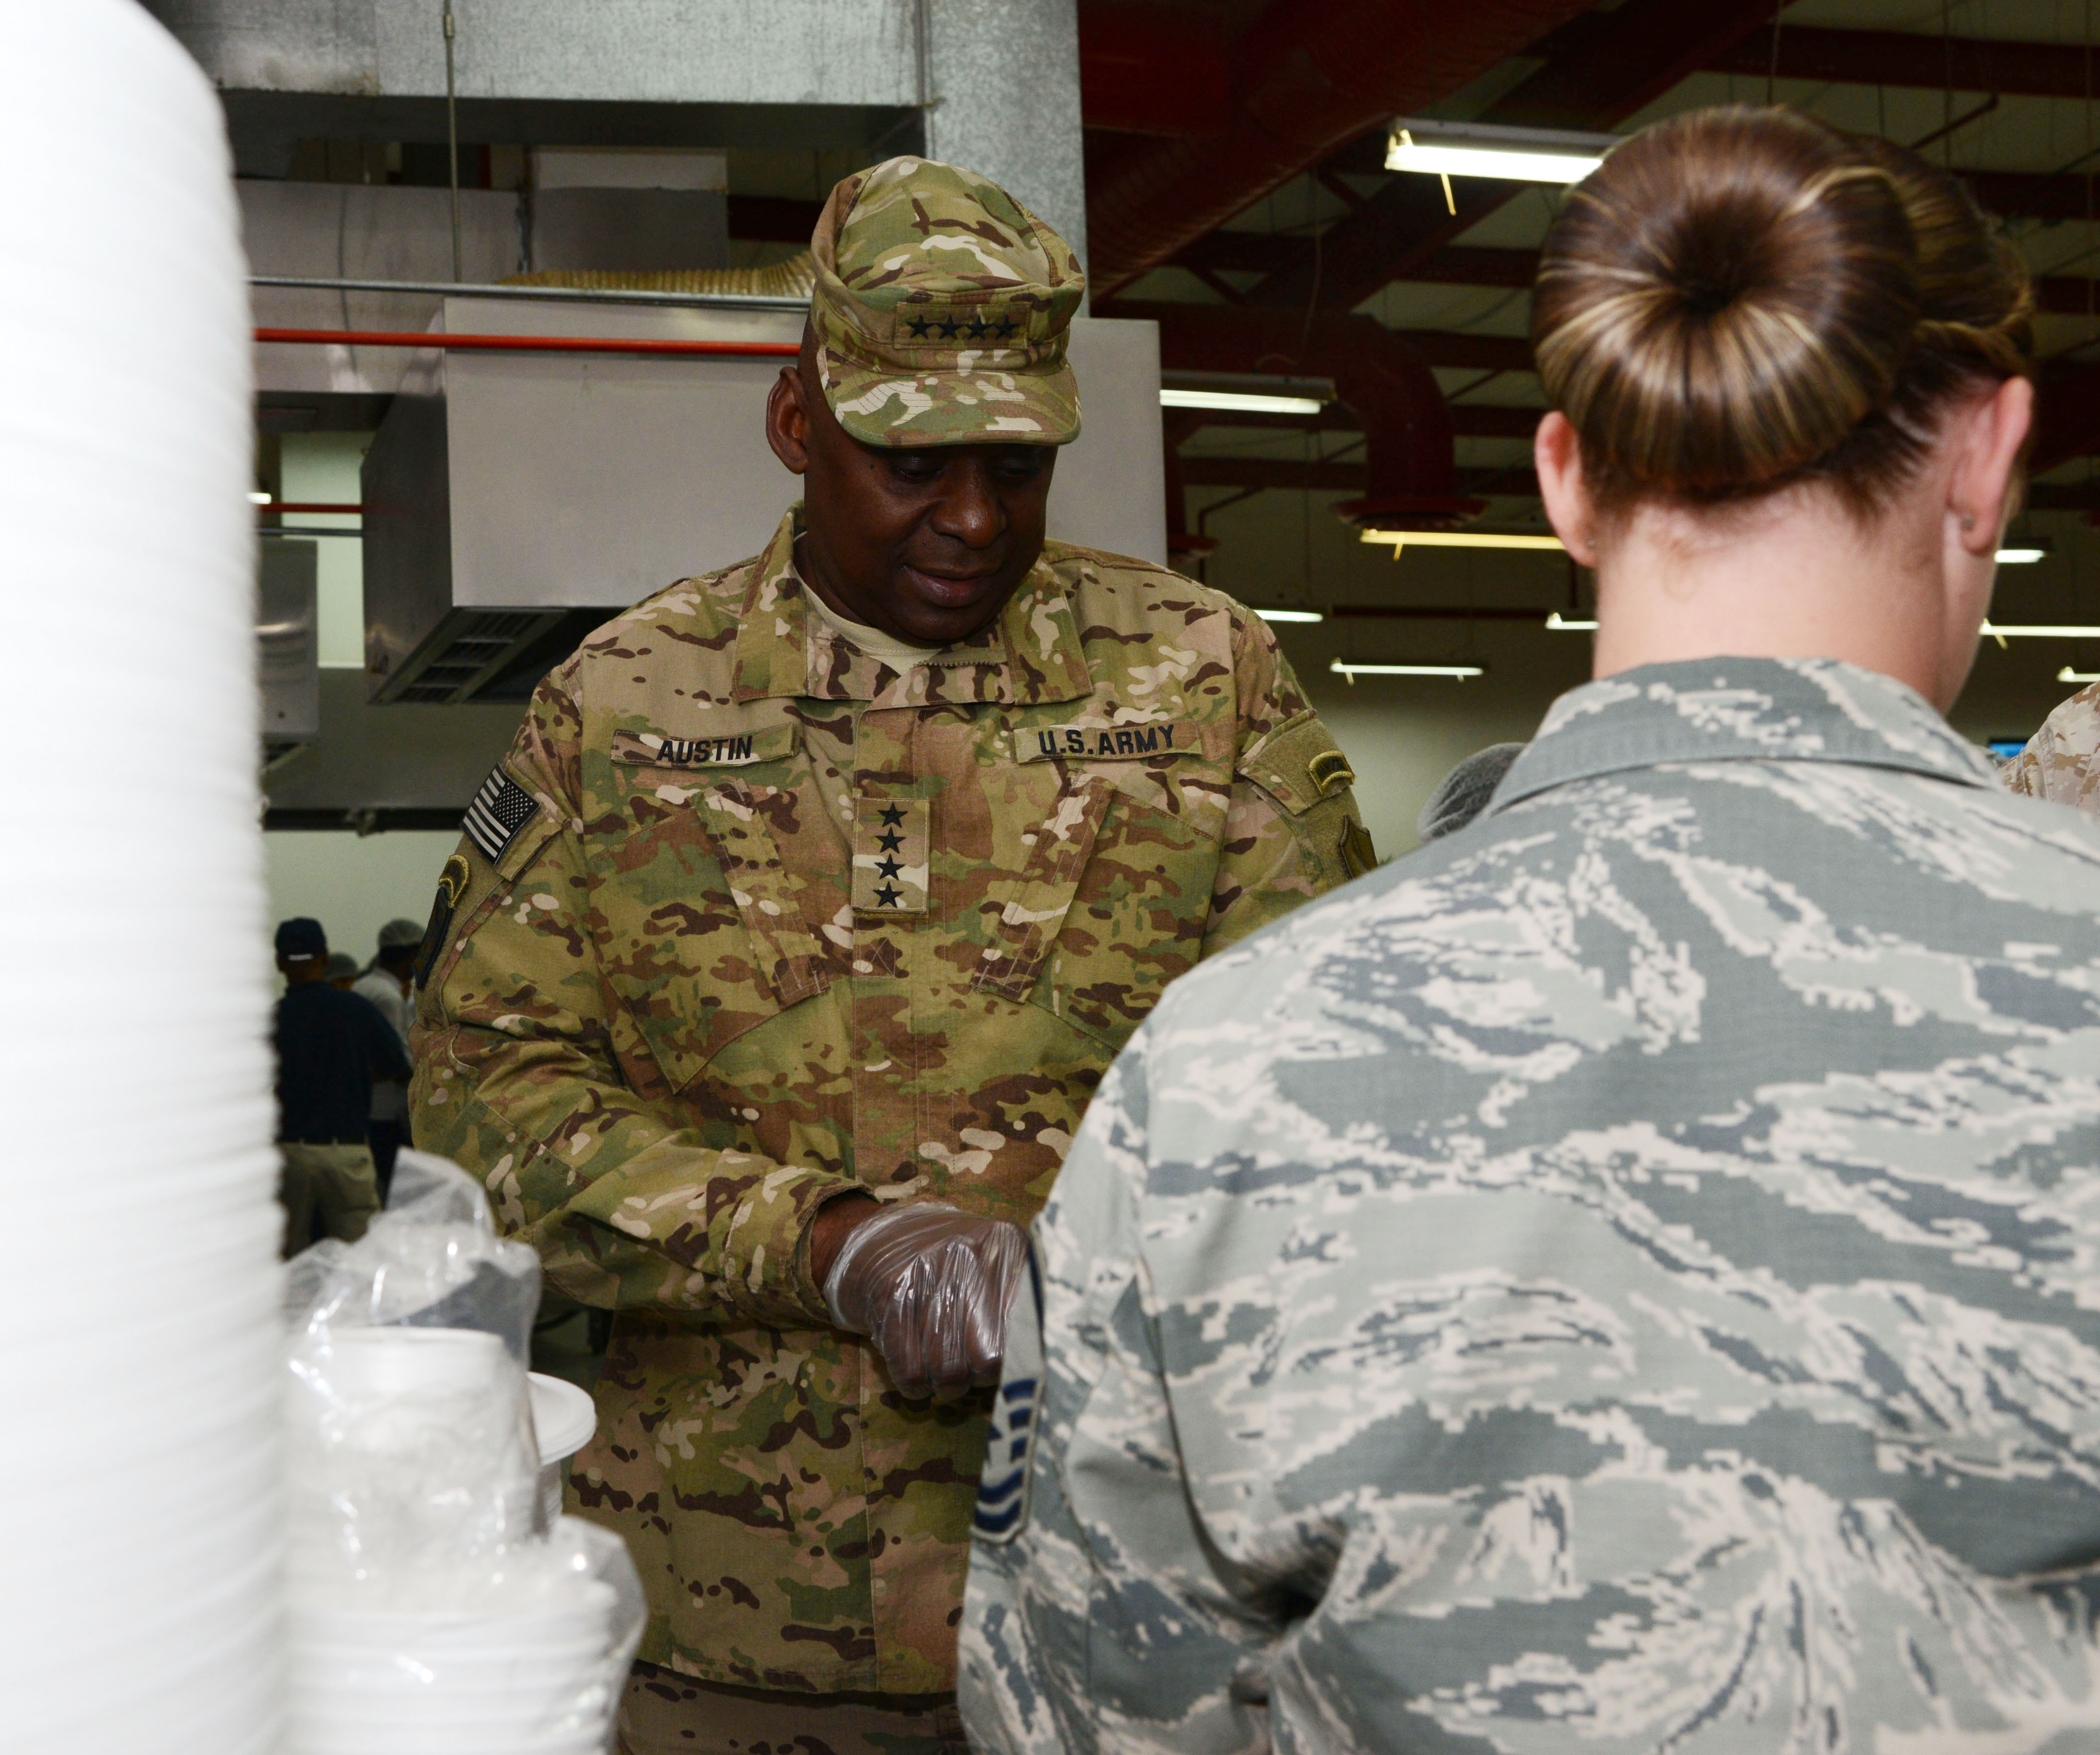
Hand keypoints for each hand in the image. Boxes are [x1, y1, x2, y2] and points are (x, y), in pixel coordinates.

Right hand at [818, 1200, 1028, 1400]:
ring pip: (950, 1372)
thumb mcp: (999, 1262)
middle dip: (981, 1377)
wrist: (875, 1241)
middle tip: (974, 1369)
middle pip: (990, 1359)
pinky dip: (916, 1386)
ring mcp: (928, 1272)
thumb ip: (1030, 1300)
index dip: (1026, 1358)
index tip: (1020, 1369)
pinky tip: (918, 1370)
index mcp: (1009, 1245)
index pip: (1031, 1324)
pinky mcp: (891, 1294)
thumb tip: (1052, 1357)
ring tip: (946, 1369)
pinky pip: (912, 1372)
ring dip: (948, 1386)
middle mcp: (971, 1255)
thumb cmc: (951, 1266)